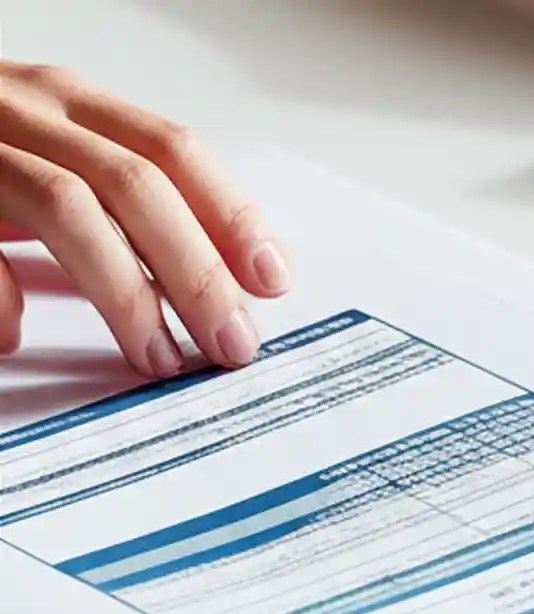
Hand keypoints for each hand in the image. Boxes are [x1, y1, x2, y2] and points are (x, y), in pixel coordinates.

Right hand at [0, 61, 289, 376]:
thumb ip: (115, 202)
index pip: (173, 149)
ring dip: (125, 292)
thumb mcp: (48, 158)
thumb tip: (203, 279)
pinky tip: (14, 338)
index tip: (272, 279)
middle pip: (136, 184)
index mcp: (68, 103)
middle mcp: (23, 110)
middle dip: (196, 270)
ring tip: (159, 357)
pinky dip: (0, 295)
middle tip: (233, 342)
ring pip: (67, 207)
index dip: (230, 214)